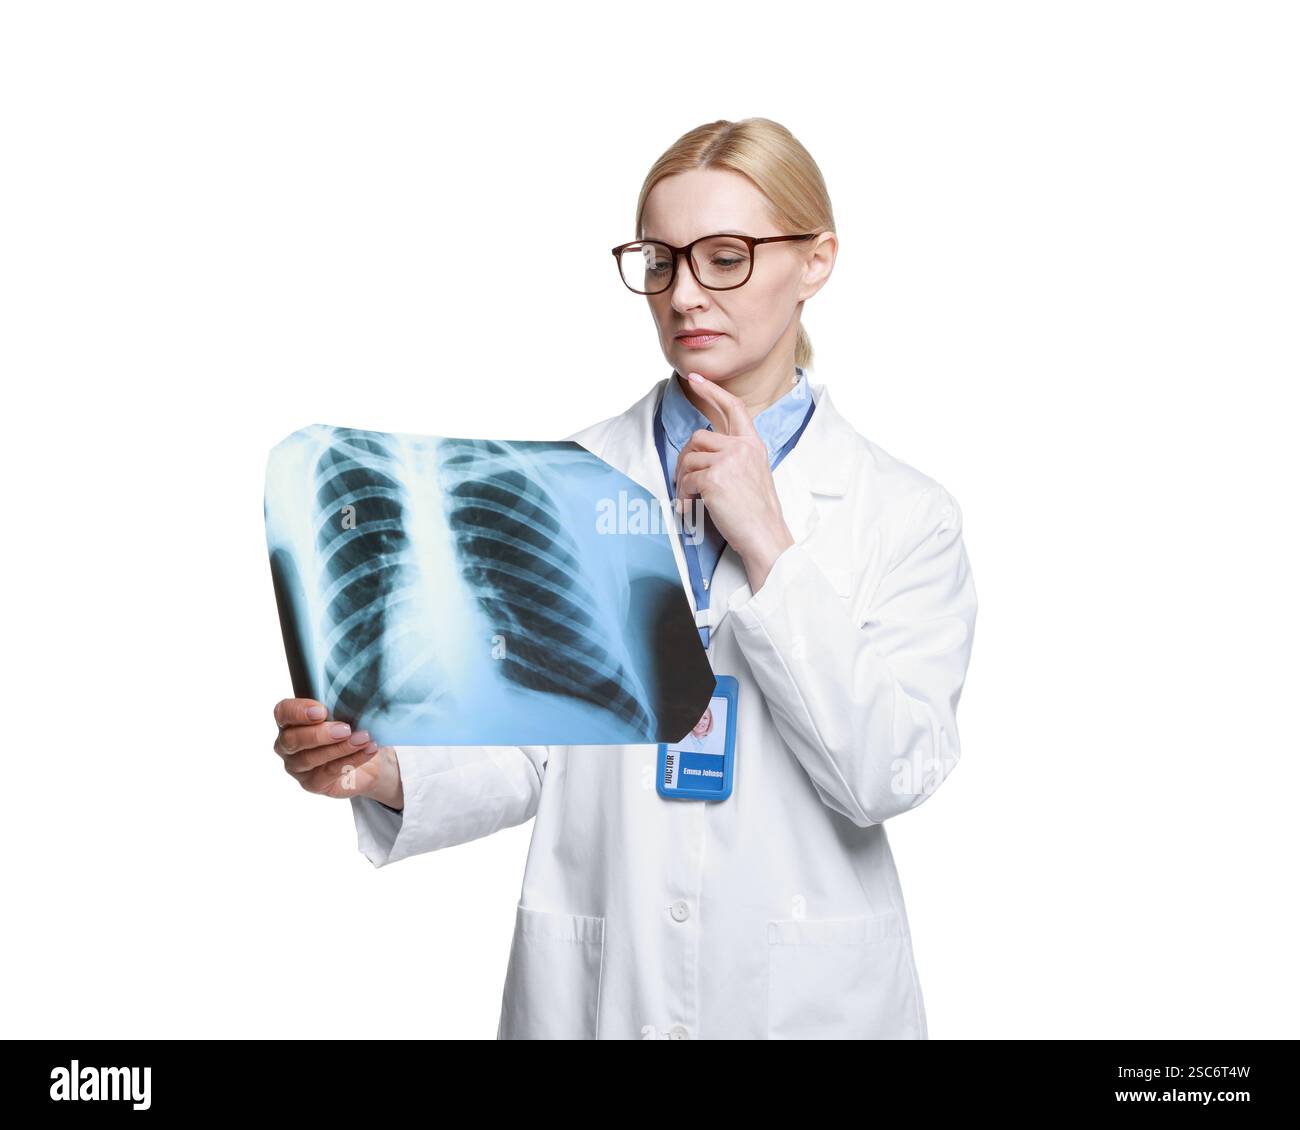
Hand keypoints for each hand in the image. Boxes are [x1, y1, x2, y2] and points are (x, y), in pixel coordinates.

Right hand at [272, 698, 403, 808]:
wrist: (367, 757)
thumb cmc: (350, 728)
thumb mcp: (344, 711)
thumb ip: (339, 703)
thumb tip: (354, 693)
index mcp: (290, 721)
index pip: (283, 712)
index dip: (298, 712)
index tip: (321, 711)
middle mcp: (287, 744)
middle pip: (292, 739)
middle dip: (319, 734)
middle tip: (345, 729)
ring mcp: (296, 766)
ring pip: (309, 758)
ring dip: (339, 748)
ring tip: (363, 738)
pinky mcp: (311, 783)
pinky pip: (329, 772)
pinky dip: (351, 759)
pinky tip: (368, 749)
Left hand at [674, 371, 794, 590]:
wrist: (765, 538)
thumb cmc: (757, 514)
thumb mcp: (753, 475)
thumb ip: (734, 457)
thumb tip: (700, 454)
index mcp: (753, 445)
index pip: (733, 407)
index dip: (713, 390)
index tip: (696, 378)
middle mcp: (742, 447)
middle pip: (698, 436)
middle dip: (685, 458)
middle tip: (683, 482)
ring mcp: (729, 460)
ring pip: (688, 460)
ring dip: (682, 482)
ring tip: (689, 500)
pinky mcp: (714, 478)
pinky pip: (685, 481)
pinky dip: (683, 497)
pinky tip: (690, 510)